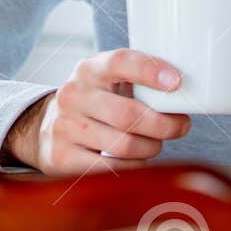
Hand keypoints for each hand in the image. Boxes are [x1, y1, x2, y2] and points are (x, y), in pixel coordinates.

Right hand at [2, 49, 191, 174]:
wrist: (45, 127)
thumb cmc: (94, 102)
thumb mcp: (107, 81)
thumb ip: (138, 79)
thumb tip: (185, 92)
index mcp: (89, 69)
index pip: (120, 61)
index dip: (150, 70)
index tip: (176, 82)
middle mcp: (73, 95)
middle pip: (129, 114)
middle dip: (164, 125)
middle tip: (180, 126)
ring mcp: (64, 127)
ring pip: (124, 145)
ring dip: (151, 148)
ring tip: (155, 144)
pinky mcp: (61, 157)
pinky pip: (110, 169)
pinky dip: (133, 167)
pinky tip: (137, 160)